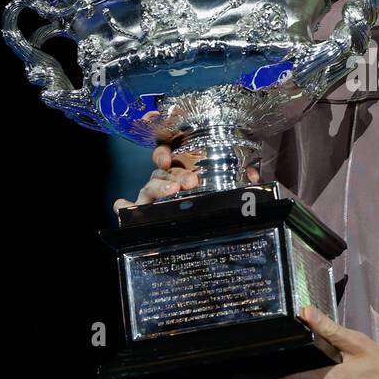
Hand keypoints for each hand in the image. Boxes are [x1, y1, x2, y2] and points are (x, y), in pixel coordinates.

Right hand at [112, 141, 259, 211]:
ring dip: (159, 188)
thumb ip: (239, 180)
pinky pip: (128, 210)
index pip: (166, 150)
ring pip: (148, 187)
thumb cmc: (212, 199)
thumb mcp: (227, 187)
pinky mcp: (142, 215)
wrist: (211, 230)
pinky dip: (124, 207)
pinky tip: (123, 205)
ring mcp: (151, 197)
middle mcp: (163, 180)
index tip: (169, 157)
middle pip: (161, 172)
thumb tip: (255, 176)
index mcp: (180, 168)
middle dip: (174, 175)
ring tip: (173, 192)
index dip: (163, 149)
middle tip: (190, 182)